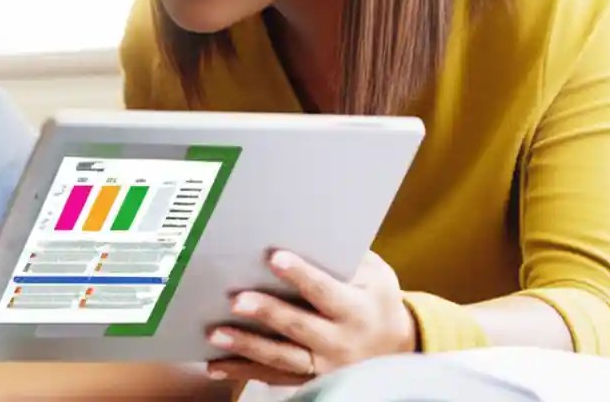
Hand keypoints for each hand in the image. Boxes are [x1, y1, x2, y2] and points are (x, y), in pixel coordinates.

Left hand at [206, 250, 415, 385]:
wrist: (394, 345)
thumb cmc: (375, 298)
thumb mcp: (374, 275)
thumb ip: (344, 259)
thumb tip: (305, 230)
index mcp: (357, 310)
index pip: (325, 291)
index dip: (301, 275)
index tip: (275, 257)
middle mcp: (340, 342)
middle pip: (299, 327)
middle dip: (267, 312)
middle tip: (236, 300)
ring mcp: (323, 365)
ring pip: (281, 357)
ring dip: (246, 346)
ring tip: (215, 334)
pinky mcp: (308, 378)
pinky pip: (272, 376)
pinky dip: (243, 371)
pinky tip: (215, 364)